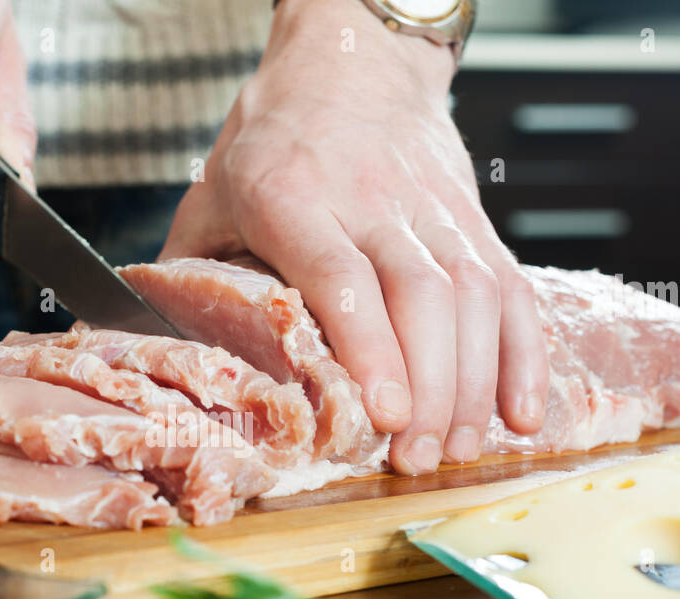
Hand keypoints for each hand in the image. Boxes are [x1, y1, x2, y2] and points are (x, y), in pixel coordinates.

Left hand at [160, 0, 548, 472]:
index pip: (340, 275)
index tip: (384, 414)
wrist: (353, 59)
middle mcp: (371, 198)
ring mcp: (431, 207)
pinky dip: (523, 354)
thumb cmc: (274, 140)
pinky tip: (519, 413)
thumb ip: (190, 274)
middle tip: (417, 458)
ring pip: (472, 295)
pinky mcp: (472, 218)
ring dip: (473, 382)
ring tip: (457, 449)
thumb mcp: (211, 195)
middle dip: (429, 387)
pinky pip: (510, 287)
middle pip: (420, 295)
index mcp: (291, 195)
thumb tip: (156, 358)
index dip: (369, 347)